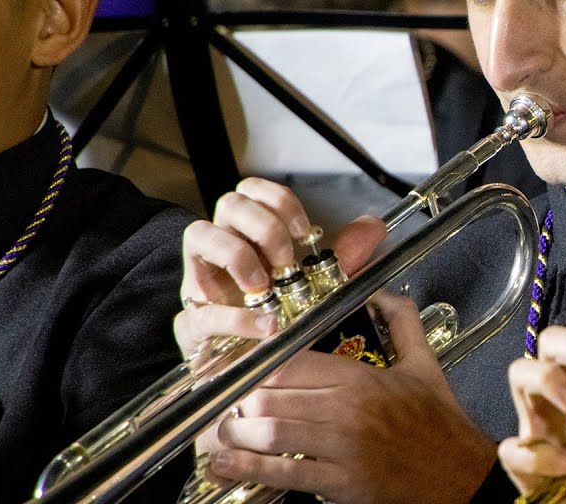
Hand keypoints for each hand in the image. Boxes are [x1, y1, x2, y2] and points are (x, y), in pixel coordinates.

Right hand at [174, 177, 385, 354]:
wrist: (257, 375)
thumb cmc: (282, 322)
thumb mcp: (320, 287)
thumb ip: (345, 257)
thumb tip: (372, 226)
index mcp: (250, 236)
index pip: (252, 191)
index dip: (277, 200)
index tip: (303, 230)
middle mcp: (222, 251)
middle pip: (229, 204)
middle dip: (265, 228)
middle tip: (287, 262)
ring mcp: (202, 283)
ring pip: (199, 235)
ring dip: (238, 255)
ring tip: (264, 286)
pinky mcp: (193, 324)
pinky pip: (201, 309)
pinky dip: (237, 318)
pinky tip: (266, 325)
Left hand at [205, 294, 496, 503]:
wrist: (464, 475)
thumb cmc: (442, 425)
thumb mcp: (426, 365)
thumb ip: (403, 324)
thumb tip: (384, 294)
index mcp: (363, 378)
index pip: (292, 361)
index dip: (255, 363)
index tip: (235, 365)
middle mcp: (348, 410)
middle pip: (271, 396)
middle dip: (236, 400)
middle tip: (220, 401)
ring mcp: (343, 449)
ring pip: (270, 433)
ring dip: (235, 434)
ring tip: (220, 432)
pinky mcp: (342, 484)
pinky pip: (284, 474)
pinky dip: (249, 469)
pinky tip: (228, 465)